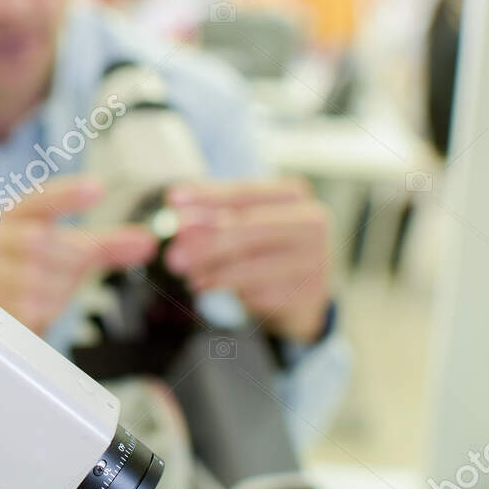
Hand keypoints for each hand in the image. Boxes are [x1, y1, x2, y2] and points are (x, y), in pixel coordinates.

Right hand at [0, 176, 156, 334]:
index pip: (39, 199)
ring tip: (55, 288)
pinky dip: (48, 307)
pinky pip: (32, 306)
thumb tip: (148, 242)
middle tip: (80, 264)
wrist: (4, 311)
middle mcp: (0, 242)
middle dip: (70, 256)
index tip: (98, 189)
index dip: (67, 195)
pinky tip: (44, 304)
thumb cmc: (38, 274)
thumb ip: (108, 245)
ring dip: (58, 286)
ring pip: (36, 276)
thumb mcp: (73, 254)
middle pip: (40, 240)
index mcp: (16, 218)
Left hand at [162, 178, 331, 343]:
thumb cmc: (266, 251)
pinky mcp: (308, 294)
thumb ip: (213, 214)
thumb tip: (175, 205)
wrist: (303, 296)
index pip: (244, 193)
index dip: (206, 197)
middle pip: (249, 228)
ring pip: (252, 266)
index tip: (173, 200)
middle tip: (174, 255)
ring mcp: (315, 259)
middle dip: (206, 241)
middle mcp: (311, 222)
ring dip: (213, 273)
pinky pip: (259, 294)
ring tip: (190, 278)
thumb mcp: (243, 226)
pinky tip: (210, 289)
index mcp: (294, 195)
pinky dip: (230, 294)